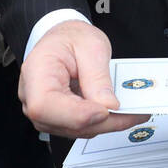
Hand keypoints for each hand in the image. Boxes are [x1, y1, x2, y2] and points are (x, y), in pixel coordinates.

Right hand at [18, 20, 146, 137]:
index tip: (106, 110)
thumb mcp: (91, 46)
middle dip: (102, 122)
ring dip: (106, 125)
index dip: (77, 114)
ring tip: (133, 113)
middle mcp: (33, 97)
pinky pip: (80, 127)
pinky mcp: (58, 118)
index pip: (46, 105)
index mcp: (37, 73)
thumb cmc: (71, 38)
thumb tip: (107, 105)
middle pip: (64, 123)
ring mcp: (44, 111)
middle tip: (134, 114)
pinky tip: (120, 114)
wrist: (64, 38)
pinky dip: (102, 123)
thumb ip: (98, 76)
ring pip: (75, 130)